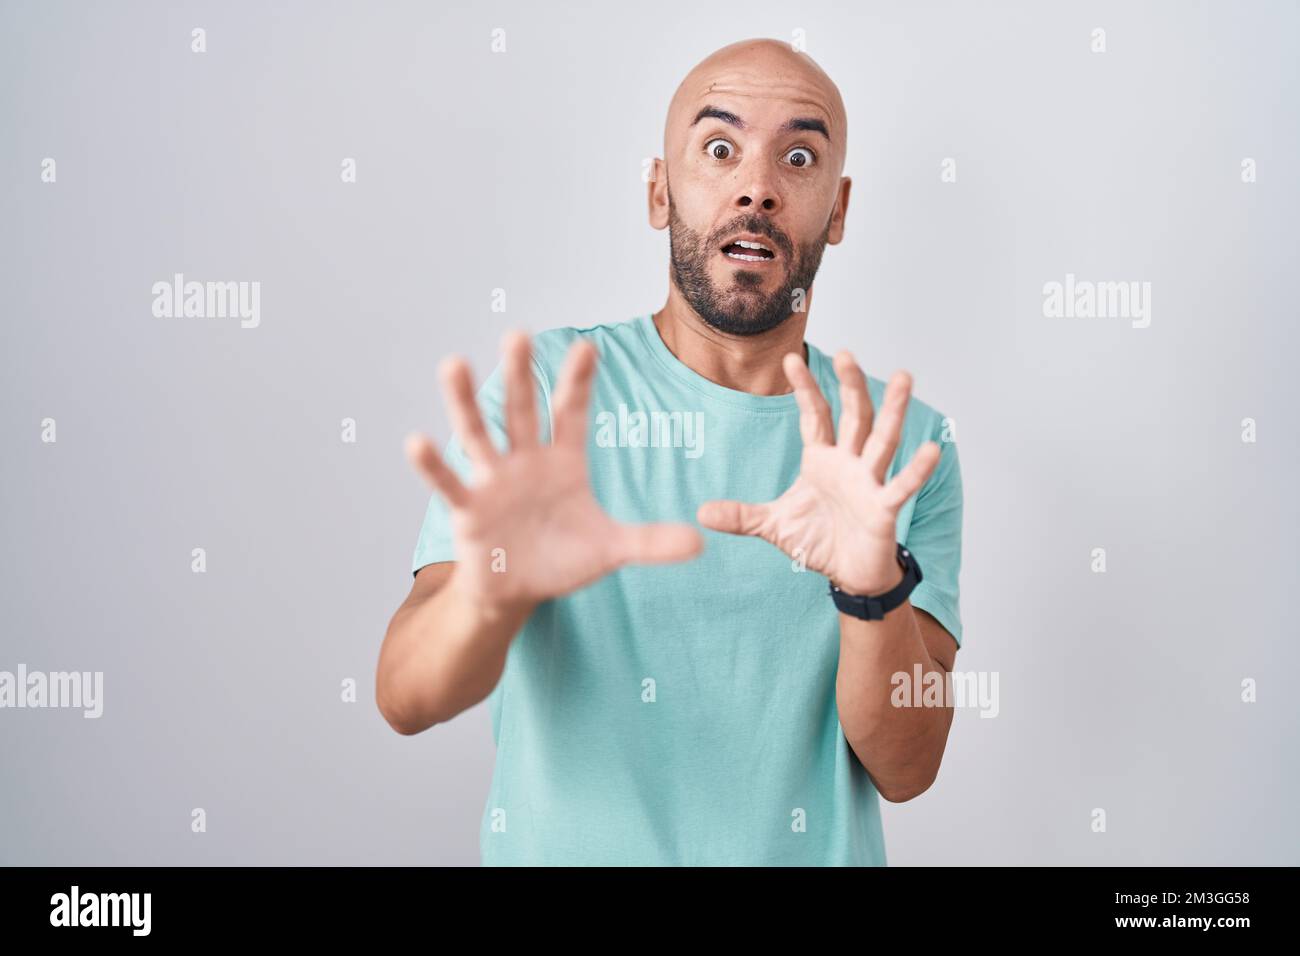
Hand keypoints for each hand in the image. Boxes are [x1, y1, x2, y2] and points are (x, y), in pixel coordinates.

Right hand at [405, 332, 702, 610]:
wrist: (518, 591)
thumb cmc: (562, 560)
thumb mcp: (610, 551)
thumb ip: (650, 542)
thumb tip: (701, 543)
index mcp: (562, 462)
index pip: (571, 414)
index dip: (578, 383)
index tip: (588, 346)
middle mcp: (525, 461)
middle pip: (522, 411)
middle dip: (521, 375)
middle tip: (518, 334)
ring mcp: (493, 481)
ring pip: (478, 433)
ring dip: (465, 402)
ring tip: (452, 364)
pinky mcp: (468, 509)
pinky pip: (449, 483)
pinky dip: (434, 465)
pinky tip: (417, 441)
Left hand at [697, 350, 939, 594]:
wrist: (847, 575)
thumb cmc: (817, 542)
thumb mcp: (772, 526)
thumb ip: (742, 516)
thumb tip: (702, 512)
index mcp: (822, 459)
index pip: (815, 416)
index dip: (806, 389)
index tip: (791, 359)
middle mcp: (849, 463)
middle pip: (853, 416)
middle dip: (850, 385)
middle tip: (846, 353)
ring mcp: (869, 482)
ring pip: (882, 439)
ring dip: (893, 410)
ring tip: (905, 377)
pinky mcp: (884, 508)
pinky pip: (901, 485)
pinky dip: (916, 470)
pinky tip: (930, 449)